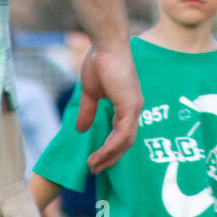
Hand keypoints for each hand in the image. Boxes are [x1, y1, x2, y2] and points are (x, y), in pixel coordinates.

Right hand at [76, 44, 142, 172]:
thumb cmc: (99, 62)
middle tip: (95, 170)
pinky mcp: (129, 105)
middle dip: (111, 158)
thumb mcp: (91, 92)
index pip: (124, 133)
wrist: (105, 45)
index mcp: (128, 104)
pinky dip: (110, 147)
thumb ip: (88, 111)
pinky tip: (97, 156)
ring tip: (93, 167)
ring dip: (108, 156)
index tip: (97, 160)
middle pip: (127, 142)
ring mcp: (134, 106)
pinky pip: (122, 133)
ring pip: (125, 141)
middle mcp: (135, 107)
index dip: (112, 149)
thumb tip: (80, 129)